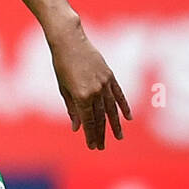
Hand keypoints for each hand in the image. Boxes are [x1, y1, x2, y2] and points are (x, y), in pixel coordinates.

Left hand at [48, 19, 130, 150]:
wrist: (69, 41)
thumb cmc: (61, 65)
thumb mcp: (64, 89)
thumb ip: (72, 109)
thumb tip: (77, 127)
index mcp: (81, 96)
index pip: (89, 121)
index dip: (91, 135)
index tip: (92, 146)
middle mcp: (95, 91)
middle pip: (100, 117)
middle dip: (101, 134)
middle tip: (101, 147)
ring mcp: (104, 83)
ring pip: (111, 109)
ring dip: (114, 124)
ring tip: (118, 137)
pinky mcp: (110, 76)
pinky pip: (119, 94)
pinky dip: (123, 106)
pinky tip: (128, 117)